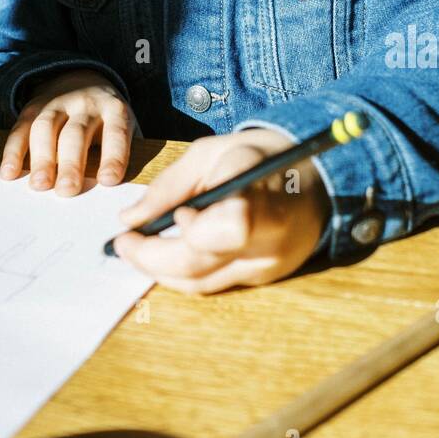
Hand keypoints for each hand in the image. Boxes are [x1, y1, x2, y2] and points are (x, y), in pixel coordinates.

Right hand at [0, 69, 136, 194]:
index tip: (108, 181)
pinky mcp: (33, 107)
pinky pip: (21, 127)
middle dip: (71, 163)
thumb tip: (123, 194)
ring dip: (41, 158)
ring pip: (46, 127)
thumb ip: (124, 155)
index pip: (116, 132)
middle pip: (76, 132)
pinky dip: (13, 151)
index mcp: (115, 109)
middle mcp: (86, 103)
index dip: (113, 156)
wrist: (82, 79)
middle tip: (67, 191)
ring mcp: (57, 102)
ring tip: (40, 186)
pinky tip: (9, 173)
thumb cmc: (107, 120)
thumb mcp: (126, 128)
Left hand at [112, 128, 330, 293]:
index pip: (233, 225)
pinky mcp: (265, 280)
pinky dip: (184, 273)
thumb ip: (170, 185)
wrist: (317, 179)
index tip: (177, 214)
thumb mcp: (212, 152)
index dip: (196, 228)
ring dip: (160, 271)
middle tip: (121, 243)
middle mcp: (271, 238)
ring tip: (135, 248)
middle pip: (204, 264)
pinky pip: (215, 285)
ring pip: (203, 284)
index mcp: (264, 194)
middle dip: (152, 258)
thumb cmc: (259, 157)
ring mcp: (270, 266)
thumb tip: (130, 218)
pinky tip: (165, 255)